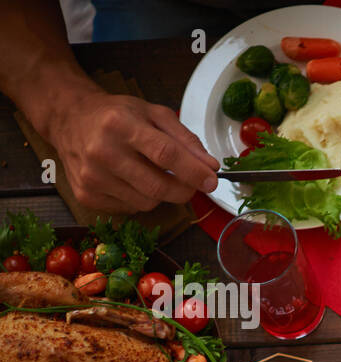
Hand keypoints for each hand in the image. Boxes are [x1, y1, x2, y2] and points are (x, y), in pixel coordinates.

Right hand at [44, 88, 218, 212]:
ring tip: (152, 173)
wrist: (69, 119)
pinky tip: (131, 180)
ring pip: (147, 202)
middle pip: (158, 186)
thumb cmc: (116, 116)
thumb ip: (186, 139)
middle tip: (191, 183)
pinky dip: (140, 199)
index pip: (165, 154)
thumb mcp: (153, 114)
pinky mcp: (86, 195)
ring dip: (160, 194)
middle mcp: (102, 151)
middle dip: (184, 190)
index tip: (212, 180)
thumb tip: (210, 166)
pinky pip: (130, 208)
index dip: (193, 171)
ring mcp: (92, 176)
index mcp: (121, 125)